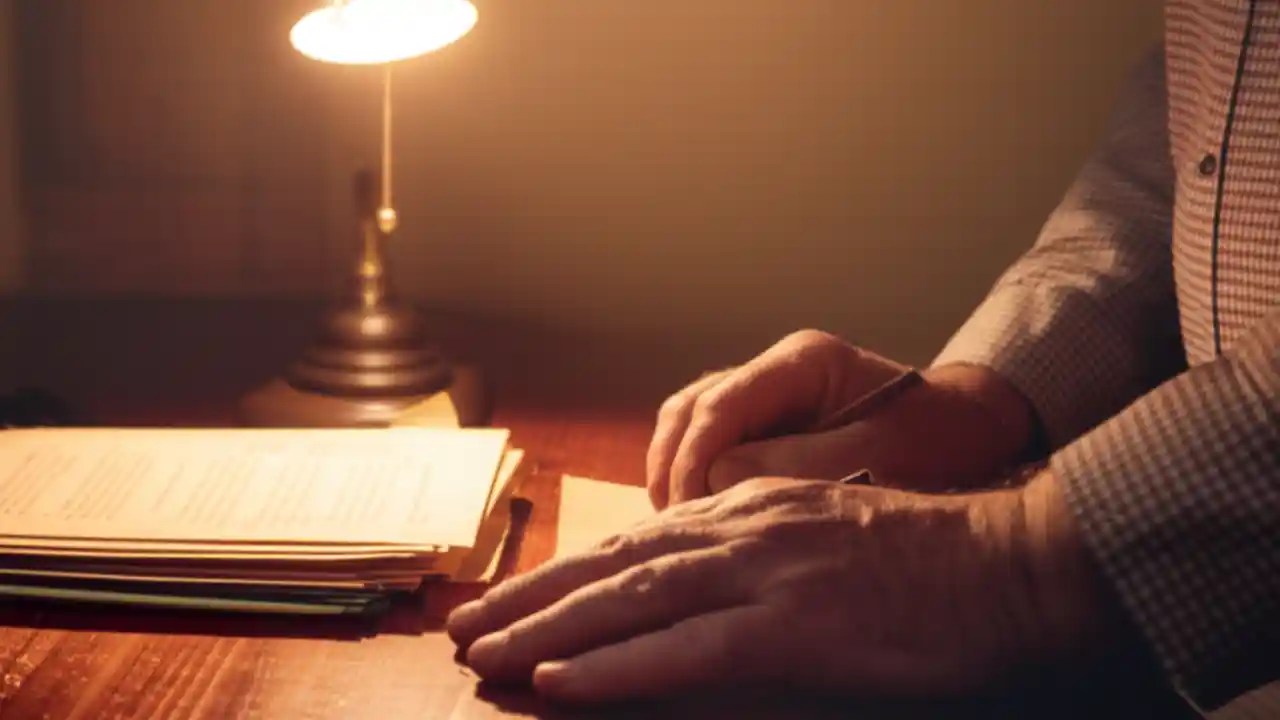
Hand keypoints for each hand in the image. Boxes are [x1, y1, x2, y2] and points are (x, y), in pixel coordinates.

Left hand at [447, 472, 1109, 703]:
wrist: (1011, 566)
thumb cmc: (924, 565)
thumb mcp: (819, 541)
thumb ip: (749, 559)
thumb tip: (682, 598)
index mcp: (747, 507)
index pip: (633, 540)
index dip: (563, 575)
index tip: (508, 601)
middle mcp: (742, 528)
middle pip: (613, 565)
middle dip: (530, 601)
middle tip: (462, 630)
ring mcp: (765, 574)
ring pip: (631, 602)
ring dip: (547, 633)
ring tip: (482, 656)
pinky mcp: (793, 628)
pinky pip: (684, 652)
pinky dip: (614, 668)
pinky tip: (559, 684)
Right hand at [647, 330, 1037, 507]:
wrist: (973, 435)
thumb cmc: (938, 442)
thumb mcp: (879, 454)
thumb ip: (800, 464)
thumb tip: (717, 477)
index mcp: (802, 362)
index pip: (718, 404)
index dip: (692, 460)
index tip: (687, 514)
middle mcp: (774, 371)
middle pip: (690, 408)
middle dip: (672, 466)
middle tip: (671, 528)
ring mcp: (768, 396)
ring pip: (690, 423)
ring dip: (674, 472)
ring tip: (675, 528)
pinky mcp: (768, 426)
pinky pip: (711, 444)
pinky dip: (693, 477)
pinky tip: (697, 520)